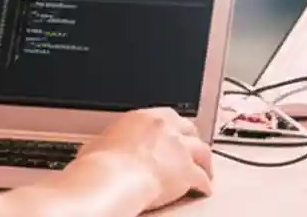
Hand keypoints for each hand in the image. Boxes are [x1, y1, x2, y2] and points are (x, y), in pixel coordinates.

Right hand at [78, 107, 213, 209]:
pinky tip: (205, 189)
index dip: (173, 128)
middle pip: (189, 129)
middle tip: (193, 149)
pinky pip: (202, 178)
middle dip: (192, 139)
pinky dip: (205, 184)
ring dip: (205, 161)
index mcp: (144, 118)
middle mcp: (166, 128)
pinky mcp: (187, 171)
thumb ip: (111, 142)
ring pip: (203, 151)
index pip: (167, 117)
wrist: (112, 177)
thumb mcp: (100, 143)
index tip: (174, 134)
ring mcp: (179, 148)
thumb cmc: (101, 163)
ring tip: (206, 169)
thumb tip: (102, 149)